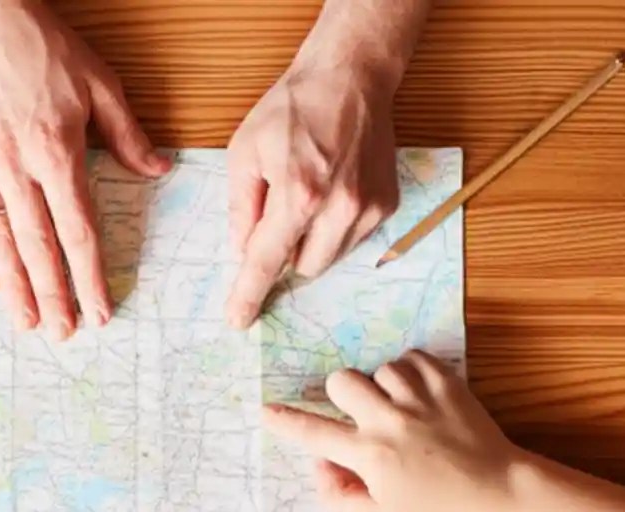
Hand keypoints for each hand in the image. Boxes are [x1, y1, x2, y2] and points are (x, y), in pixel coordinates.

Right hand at [0, 0, 169, 339]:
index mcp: (56, 152)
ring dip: (15, 288)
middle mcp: (15, 168)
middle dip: (54, 296)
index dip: (90, 276)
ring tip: (27, 323)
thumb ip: (128, 134)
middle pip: (38, 247)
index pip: (78, 231)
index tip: (101, 311)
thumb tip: (158, 170)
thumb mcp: (100, 83)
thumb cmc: (44, 46)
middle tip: (65, 334)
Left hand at [225, 61, 398, 328]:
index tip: (238, 321)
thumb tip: (242, 251)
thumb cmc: (292, 109)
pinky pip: (352, 238)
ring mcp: (368, 207)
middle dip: (284, 252)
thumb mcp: (245, 152)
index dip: (249, 293)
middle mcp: (339, 207)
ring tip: (308, 190)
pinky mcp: (386, 204)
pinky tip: (331, 187)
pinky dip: (334, 226)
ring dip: (310, 239)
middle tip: (276, 212)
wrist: (349, 78)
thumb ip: (240, 208)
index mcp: (298, 194)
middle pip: (302, 267)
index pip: (267, 260)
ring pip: (329, 256)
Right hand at [262, 351, 521, 511]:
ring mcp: (421, 398)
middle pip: (342, 381)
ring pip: (378, 368)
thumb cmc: (436, 507)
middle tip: (362, 414)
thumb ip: (338, 495)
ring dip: (383, 385)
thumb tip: (317, 462)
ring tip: (402, 408)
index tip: (266, 410)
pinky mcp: (447, 381)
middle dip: (343, 394)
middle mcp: (391, 422)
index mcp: (372, 456)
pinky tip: (420, 395)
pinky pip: (411, 357)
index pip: (315, 434)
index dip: (286, 422)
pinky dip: (410, 371)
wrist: (499, 489)